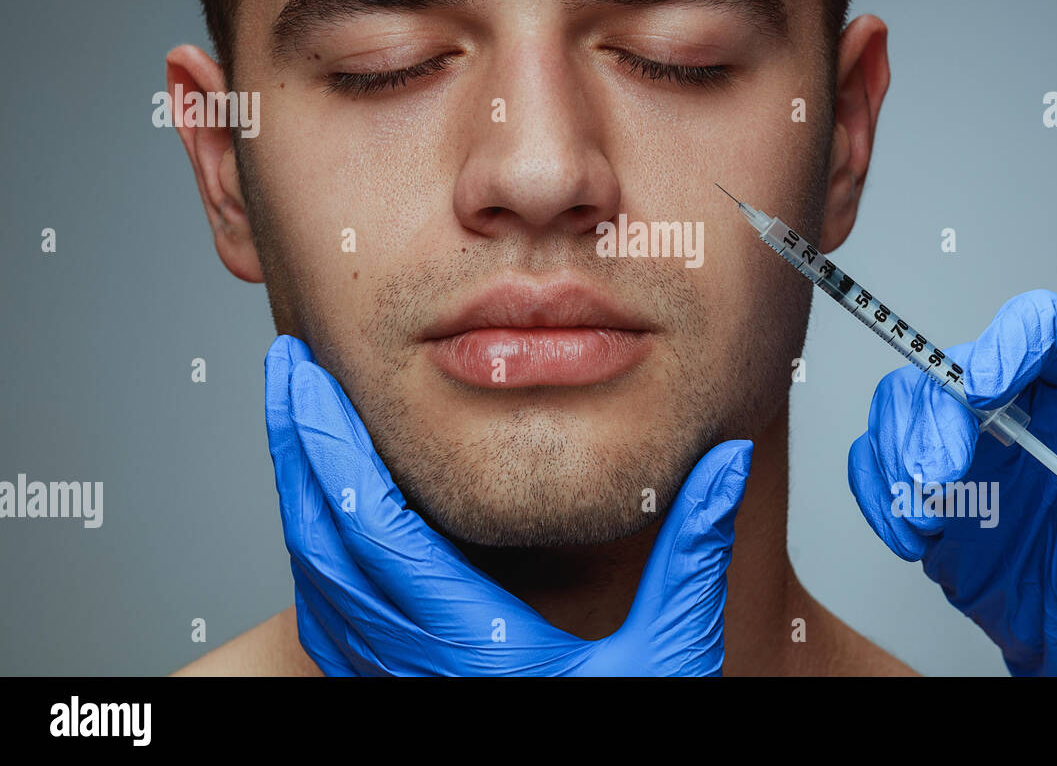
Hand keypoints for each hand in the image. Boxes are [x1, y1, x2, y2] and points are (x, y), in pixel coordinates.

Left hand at [264, 334, 752, 675]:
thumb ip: (693, 553)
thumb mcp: (669, 654)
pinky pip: (326, 617)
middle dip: (297, 444)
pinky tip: (323, 517)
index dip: (329, 443)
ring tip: (300, 420)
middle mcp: (411, 664)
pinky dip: (312, 551)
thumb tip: (726, 462)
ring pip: (313, 578)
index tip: (306, 376)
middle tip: (287, 370)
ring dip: (298, 491)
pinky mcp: (393, 691)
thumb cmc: (623, 736)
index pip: (369, 526)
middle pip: (320, 540)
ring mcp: (393, 682)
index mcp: (466, 643)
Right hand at [849, 289, 1056, 674]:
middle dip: (935, 422)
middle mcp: (1018, 396)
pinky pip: (874, 455)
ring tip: (929, 523)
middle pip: (954, 365)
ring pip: (902, 400)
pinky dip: (878, 494)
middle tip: (939, 485)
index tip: (985, 394)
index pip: (1044, 325)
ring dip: (900, 459)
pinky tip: (908, 536)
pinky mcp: (921, 471)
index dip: (1010, 344)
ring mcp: (963, 431)